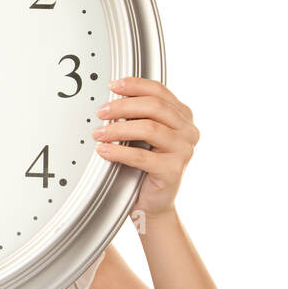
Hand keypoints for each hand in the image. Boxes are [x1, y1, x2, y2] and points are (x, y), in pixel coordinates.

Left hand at [92, 76, 199, 218]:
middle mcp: (188, 131)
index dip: (135, 85)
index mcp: (182, 116)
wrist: (153, 202)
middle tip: (101, 112)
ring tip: (99, 133)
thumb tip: (111, 102)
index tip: (114, 86)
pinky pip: (142, 156)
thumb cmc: (146, 168)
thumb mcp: (143, 136)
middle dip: (123, 106)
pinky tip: (104, 150)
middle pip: (155, 106)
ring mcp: (184, 150)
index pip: (160, 91)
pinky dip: (119, 152)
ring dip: (119, 128)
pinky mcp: (173, 170)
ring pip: (149, 128)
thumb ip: (138, 117)